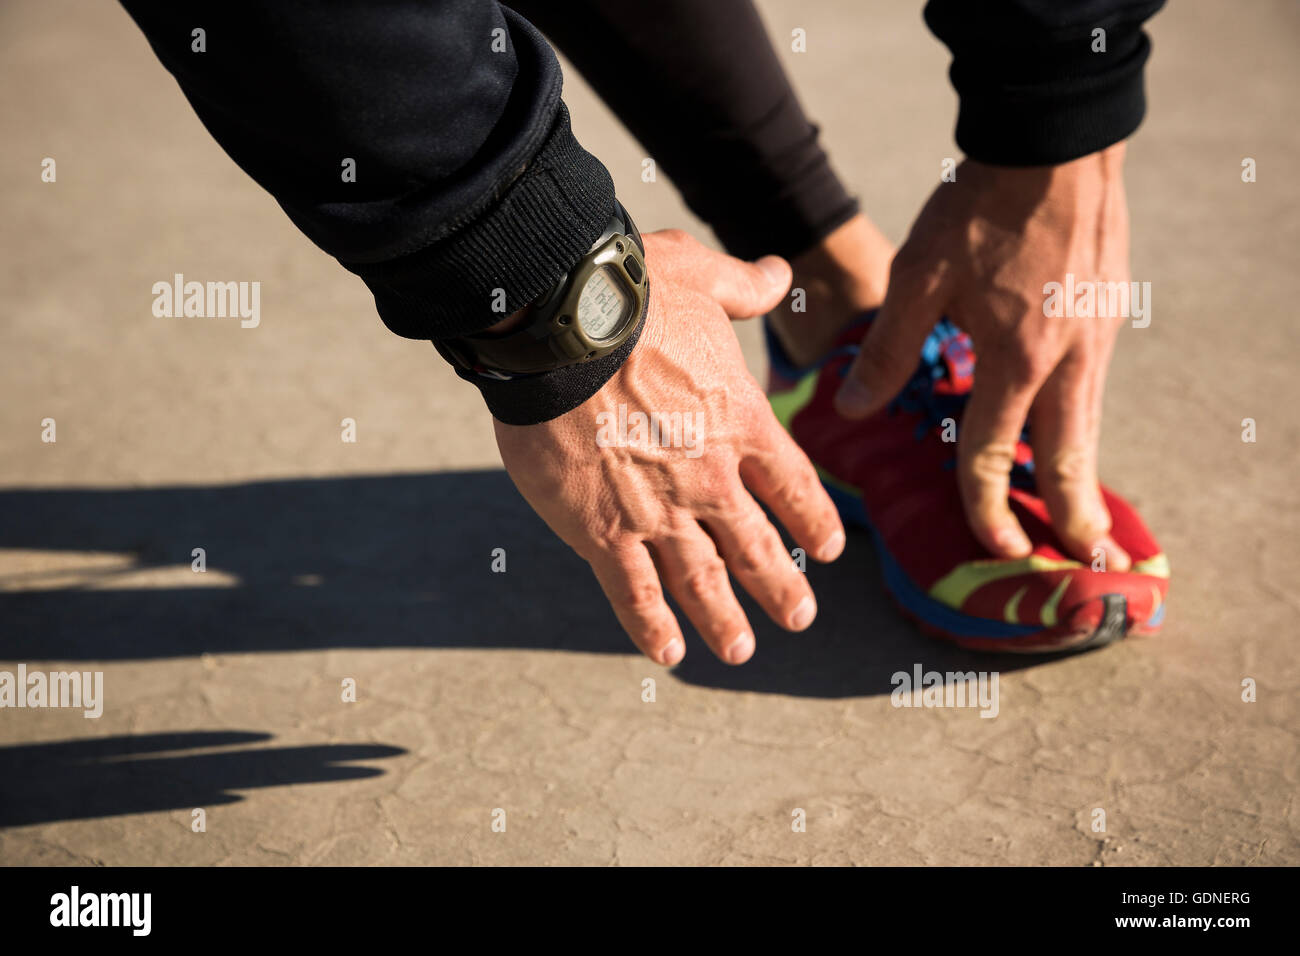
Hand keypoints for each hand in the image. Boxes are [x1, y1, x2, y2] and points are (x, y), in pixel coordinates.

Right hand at [495, 229, 845, 664]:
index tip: (827, 550)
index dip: (812, 521)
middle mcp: (709, 477)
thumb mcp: (700, 274)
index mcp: (740, 421)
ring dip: (723, 620)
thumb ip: (745, 285)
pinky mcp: (602, 531)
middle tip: (799, 618)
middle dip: (780, 588)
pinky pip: (633, 591)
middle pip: (756, 546)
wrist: (564, 330)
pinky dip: (651, 625)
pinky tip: (667, 654)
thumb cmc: (632, 294)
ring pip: (701, 580)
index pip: (792, 485)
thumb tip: (781, 272)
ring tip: (741, 650)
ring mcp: (658, 511)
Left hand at [835, 143, 1132, 569]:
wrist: (1053, 142)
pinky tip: (1068, 428)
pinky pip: (1095, 387)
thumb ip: (888, 349)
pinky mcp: (1106, 312)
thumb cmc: (980, 207)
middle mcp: (1067, 359)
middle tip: (1082, 558)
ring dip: (1085, 473)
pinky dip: (1084, 423)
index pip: (997, 455)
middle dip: (1074, 515)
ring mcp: (1096, 336)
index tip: (995, 546)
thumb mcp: (920, 276)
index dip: (990, 507)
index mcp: (1017, 359)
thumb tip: (853, 408)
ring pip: (1092, 424)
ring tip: (1083, 513)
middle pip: (1073, 457)